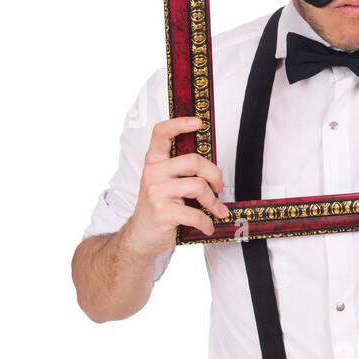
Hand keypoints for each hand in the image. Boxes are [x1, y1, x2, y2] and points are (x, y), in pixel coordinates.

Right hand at [122, 116, 229, 254]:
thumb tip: (211, 166)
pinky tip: (208, 226)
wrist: (140, 236)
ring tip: (216, 210)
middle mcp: (152, 173)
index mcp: (153, 162)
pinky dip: (207, 222)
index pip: (161, 133)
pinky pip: (196, 213)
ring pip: (199, 186)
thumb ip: (179, 170)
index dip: (179, 123)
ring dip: (213, 202)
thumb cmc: (158, 207)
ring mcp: (156, 192)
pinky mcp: (163, 212)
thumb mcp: (163, 183)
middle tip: (219, 187)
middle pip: (194, 161)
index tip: (198, 122)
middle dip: (215, 175)